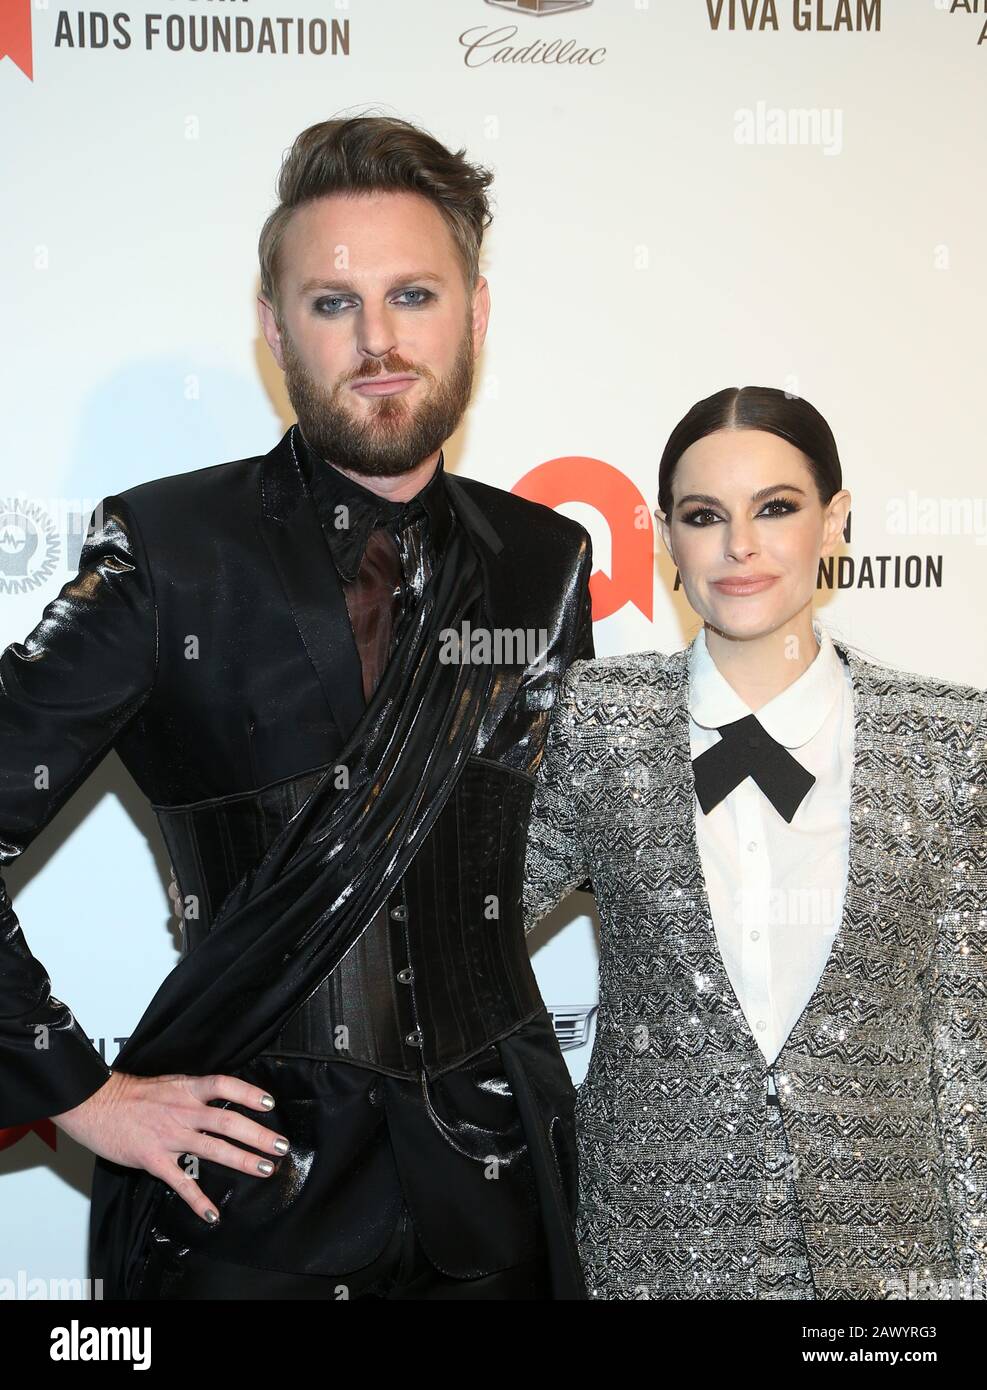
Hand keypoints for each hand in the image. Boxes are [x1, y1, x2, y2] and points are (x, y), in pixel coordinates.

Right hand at [52, 1070, 287, 1223]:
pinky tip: (212, 1214)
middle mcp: (183, 1111)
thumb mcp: (168, 1083)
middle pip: (228, 1121)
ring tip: (265, 1169)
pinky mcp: (153, 1159)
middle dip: (258, 1135)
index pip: (224, 1085)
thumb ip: (193, 1091)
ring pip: (213, 1149)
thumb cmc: (131, 1094)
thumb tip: (219, 1095)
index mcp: (186, 1089)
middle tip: (281, 1146)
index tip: (269, 1104)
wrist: (95, 1104)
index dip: (248, 1093)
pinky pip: (181, 1182)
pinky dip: (198, 1200)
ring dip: (242, 1160)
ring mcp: (169, 1136)